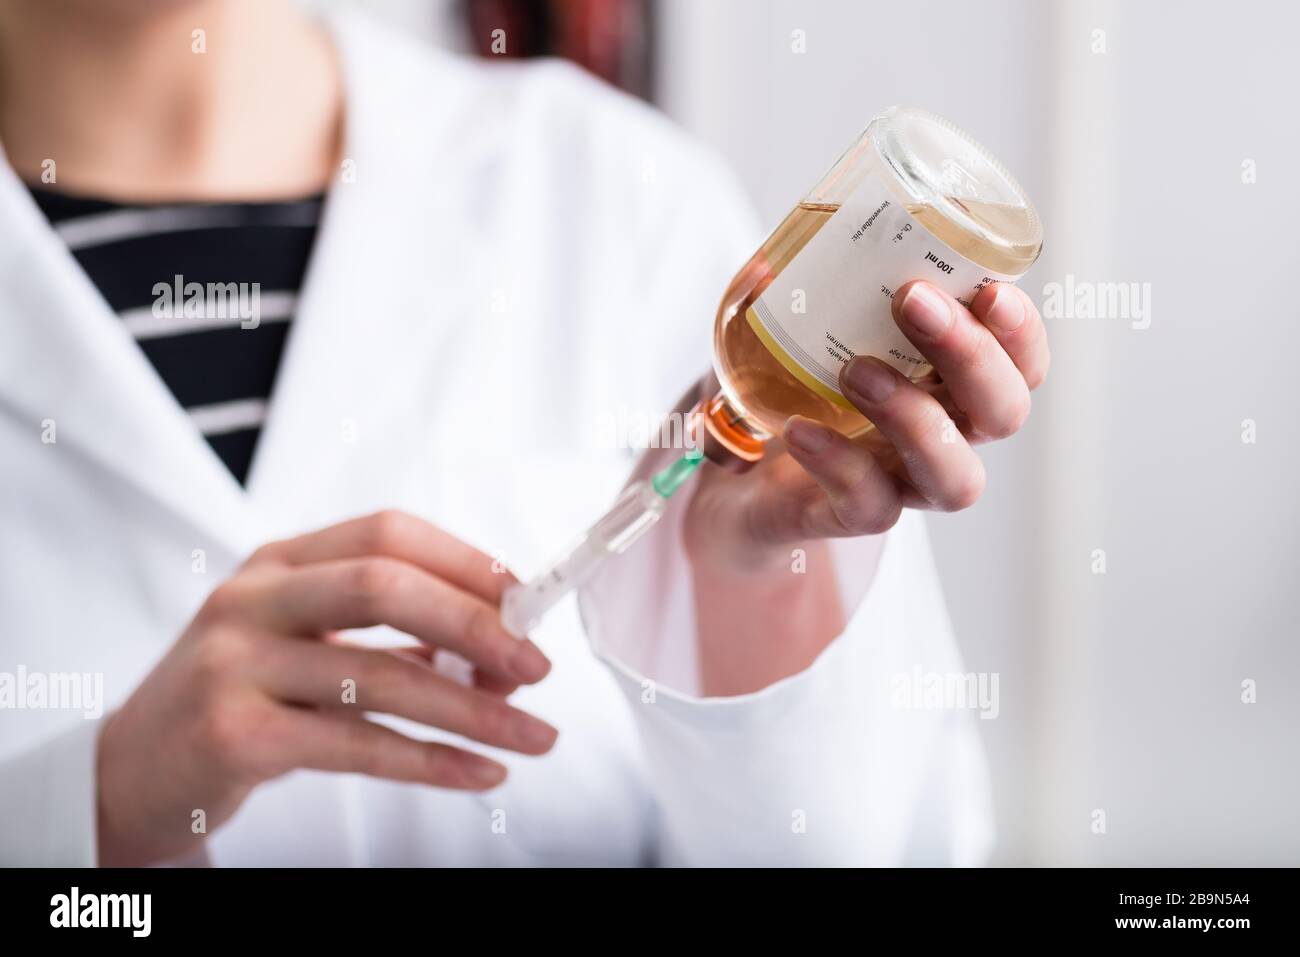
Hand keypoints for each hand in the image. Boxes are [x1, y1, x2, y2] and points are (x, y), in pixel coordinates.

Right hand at [96, 511, 555, 865]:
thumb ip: (388, 637)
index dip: (466, 562)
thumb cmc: (240, 699)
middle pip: (384, 585)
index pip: (387, 533)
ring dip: (474, 710)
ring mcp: (236, 664)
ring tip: (535, 736)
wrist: (131, 772)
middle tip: (538, 668)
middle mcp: (253, 600)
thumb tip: (501, 654)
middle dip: (476, 625)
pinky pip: (357, 744)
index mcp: (280, 563)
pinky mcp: (234, 735)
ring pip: (380, 675)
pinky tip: (480, 772)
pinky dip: (431, 761)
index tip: (526, 601)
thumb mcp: (302, 644)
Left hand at [685, 280, 1048, 573]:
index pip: (1019, 362)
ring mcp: (902, 484)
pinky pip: (870, 506)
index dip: (1020, 331)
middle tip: (913, 301)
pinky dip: (839, 463)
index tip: (990, 290)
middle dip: (972, 356)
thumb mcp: (786, 332)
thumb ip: (788, 295)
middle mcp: (944, 438)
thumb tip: (770, 268)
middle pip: (1004, 413)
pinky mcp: (850, 516)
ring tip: (854, 371)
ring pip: (956, 478)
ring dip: (916, 416)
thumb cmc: (783, 395)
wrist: (737, 483)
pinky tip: (800, 430)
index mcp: (949, 383)